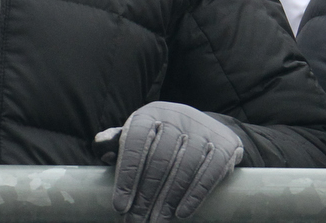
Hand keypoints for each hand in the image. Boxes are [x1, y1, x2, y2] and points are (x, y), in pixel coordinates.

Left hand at [100, 102, 242, 221]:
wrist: (210, 129)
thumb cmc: (165, 137)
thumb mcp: (142, 134)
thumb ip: (119, 141)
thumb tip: (100, 146)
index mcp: (151, 114)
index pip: (135, 141)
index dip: (126, 174)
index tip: (119, 205)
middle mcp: (176, 117)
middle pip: (159, 160)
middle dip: (145, 195)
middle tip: (136, 221)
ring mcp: (202, 129)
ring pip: (183, 168)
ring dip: (168, 200)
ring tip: (157, 221)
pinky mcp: (224, 145)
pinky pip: (209, 172)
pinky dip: (194, 195)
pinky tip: (181, 213)